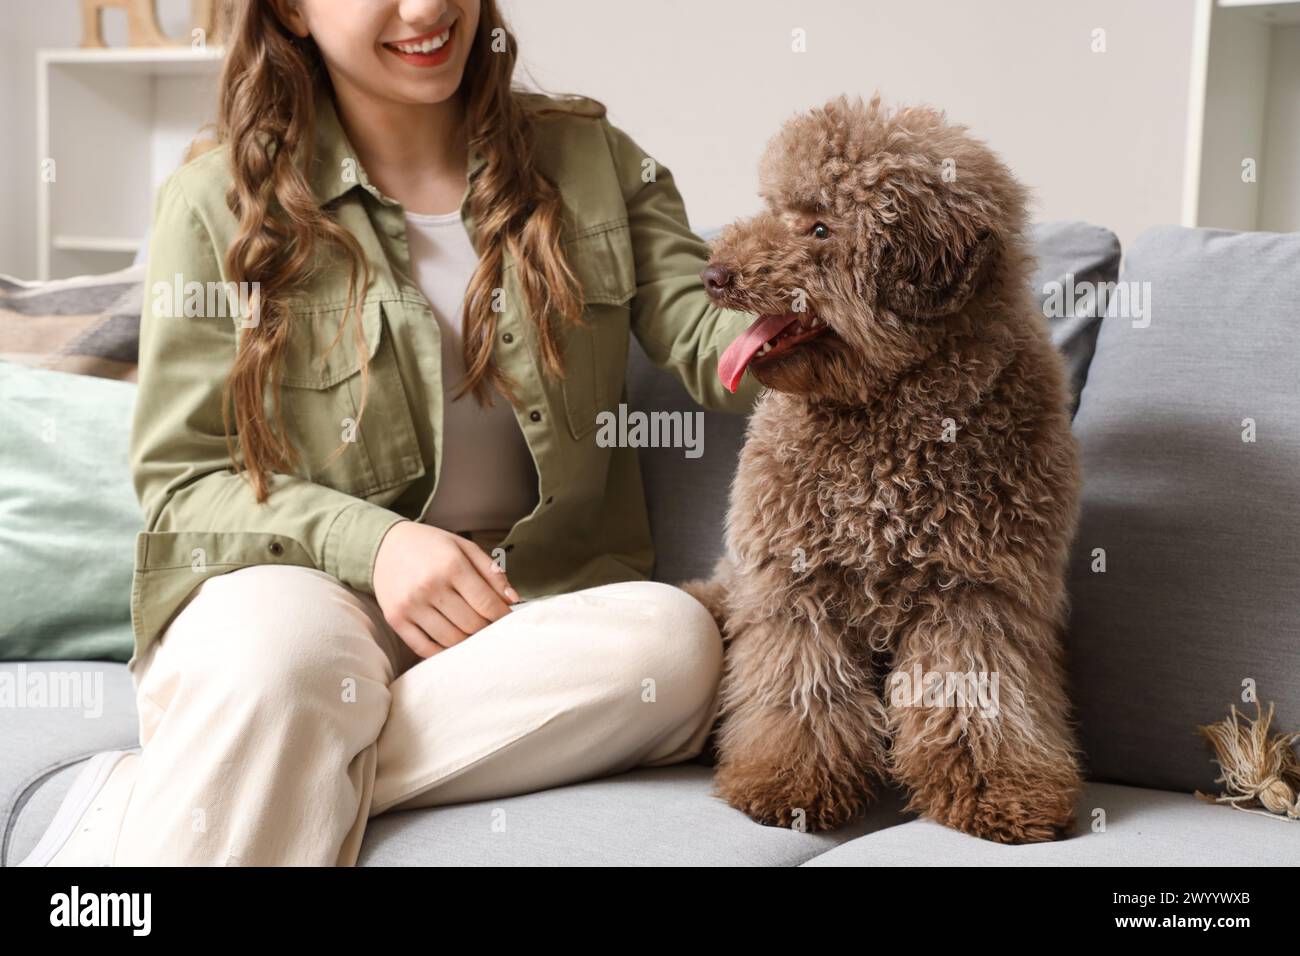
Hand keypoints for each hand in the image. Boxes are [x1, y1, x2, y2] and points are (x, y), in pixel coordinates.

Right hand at [373, 521, 518, 657]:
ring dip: (467, 642)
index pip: (487, 603)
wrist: (384, 545)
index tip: (508, 620)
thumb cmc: (431, 546)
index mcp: (451, 564)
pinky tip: (452, 644)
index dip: (503, 616)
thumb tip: (513, 600)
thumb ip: (492, 572)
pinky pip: (424, 648)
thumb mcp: (464, 547)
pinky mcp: (395, 619)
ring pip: (451, 640)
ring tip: (473, 634)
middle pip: (471, 624)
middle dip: (487, 629)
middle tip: (491, 627)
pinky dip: (442, 652)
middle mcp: (430, 586)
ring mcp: (411, 605)